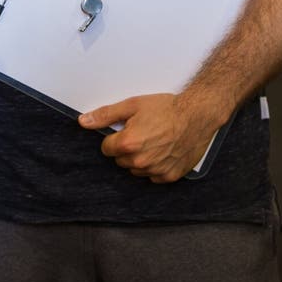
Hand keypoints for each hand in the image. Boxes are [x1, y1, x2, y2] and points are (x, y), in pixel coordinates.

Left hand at [78, 93, 214, 182]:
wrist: (197, 115)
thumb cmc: (167, 108)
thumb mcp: (132, 105)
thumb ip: (106, 115)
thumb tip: (84, 122)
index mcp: (128, 144)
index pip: (106, 148)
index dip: (115, 137)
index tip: (126, 129)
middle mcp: (140, 161)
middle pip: (120, 160)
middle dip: (126, 148)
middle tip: (142, 132)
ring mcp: (155, 171)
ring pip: (136, 169)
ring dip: (140, 158)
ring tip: (154, 140)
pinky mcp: (169, 177)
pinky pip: (153, 176)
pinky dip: (155, 166)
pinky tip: (163, 150)